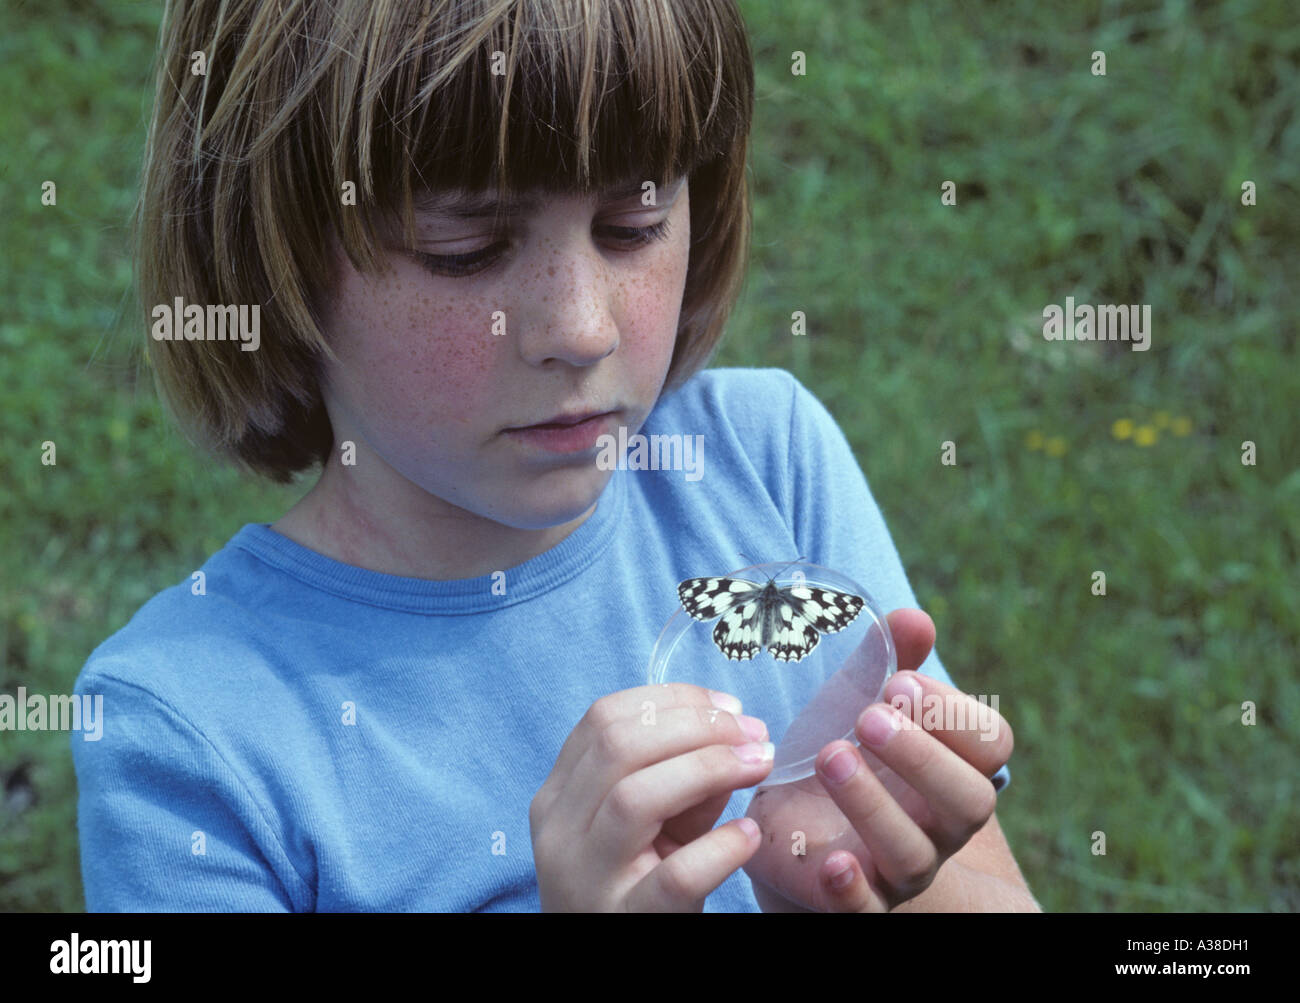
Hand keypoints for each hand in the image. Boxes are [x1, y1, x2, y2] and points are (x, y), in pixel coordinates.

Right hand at [530, 683, 774, 910]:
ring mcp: (587, 880)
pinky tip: (748, 835)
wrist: (607, 967)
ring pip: (634, 798)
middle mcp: (560, 832)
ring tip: (759, 764)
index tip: (728, 706)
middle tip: (754, 733)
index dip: (672, 699)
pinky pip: (675, 878)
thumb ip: (682, 777)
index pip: (603, 718)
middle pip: (618, 746)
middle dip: (697, 726)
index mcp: (559, 796)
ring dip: (709, 768)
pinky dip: (719, 848)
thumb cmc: (639, 885)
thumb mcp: (650, 825)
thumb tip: (737, 731)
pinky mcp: (627, 922)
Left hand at [743, 609, 1011, 911]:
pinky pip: (866, 909)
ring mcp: (901, 867)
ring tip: (832, 756)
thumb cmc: (844, 749)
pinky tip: (832, 859)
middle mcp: (940, 823)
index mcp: (954, 767)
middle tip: (869, 715)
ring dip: (875, 803)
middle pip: (968, 801)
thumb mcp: (861, 697)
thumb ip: (890, 659)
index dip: (952, 713)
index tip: (898, 682)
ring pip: (914, 852)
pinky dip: (854, 889)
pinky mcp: (855, 899)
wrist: (789, 816)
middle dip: (923, 755)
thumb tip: (913, 617)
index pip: (991, 745)